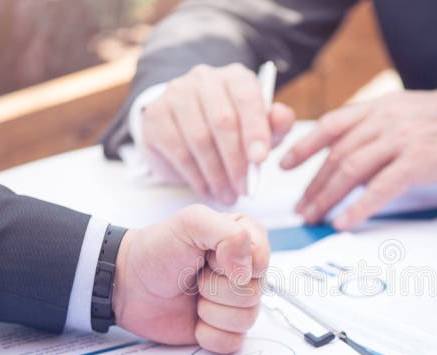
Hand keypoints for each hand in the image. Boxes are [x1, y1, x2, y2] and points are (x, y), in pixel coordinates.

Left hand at [112, 205, 269, 352]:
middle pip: (254, 293)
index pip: (262, 260)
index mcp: (244, 240)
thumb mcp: (190, 223)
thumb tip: (246, 273)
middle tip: (195, 277)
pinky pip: (233, 342)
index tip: (208, 257)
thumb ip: (229, 234)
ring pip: (246, 319)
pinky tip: (194, 320)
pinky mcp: (224, 329)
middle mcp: (245, 272)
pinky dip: (209, 334)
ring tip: (192, 296)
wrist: (127, 285)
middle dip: (217, 288)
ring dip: (211, 311)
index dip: (235, 263)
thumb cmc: (157, 250)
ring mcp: (235, 303)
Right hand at [141, 63, 295, 203]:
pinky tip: (207, 190)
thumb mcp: (261, 128)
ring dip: (217, 174)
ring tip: (228, 195)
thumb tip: (281, 116)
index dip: (255, 130)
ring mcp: (175, 95)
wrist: (187, 126)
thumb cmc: (234, 129)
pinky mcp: (155, 116)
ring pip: (199, 139)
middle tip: (246, 189)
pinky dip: (196, 176)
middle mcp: (203, 79)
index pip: (247, 98)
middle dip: (236, 161)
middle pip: (222, 121)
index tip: (260, 160)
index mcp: (235, 77)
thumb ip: (276, 124)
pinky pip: (178, 151)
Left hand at [282, 87, 436, 229]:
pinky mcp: (420, 160)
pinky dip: (358, 207)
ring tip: (315, 217)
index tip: (283, 166)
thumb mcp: (409, 114)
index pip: (331, 125)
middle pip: (337, 154)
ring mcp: (402, 139)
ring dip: (328, 197)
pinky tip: (344, 221)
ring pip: (352, 170)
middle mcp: (386, 119)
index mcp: (380, 107)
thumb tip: (352, 168)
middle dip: (313, 184)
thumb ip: (378, 134)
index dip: (304, 147)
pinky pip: (380, 188)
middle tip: (301, 207)